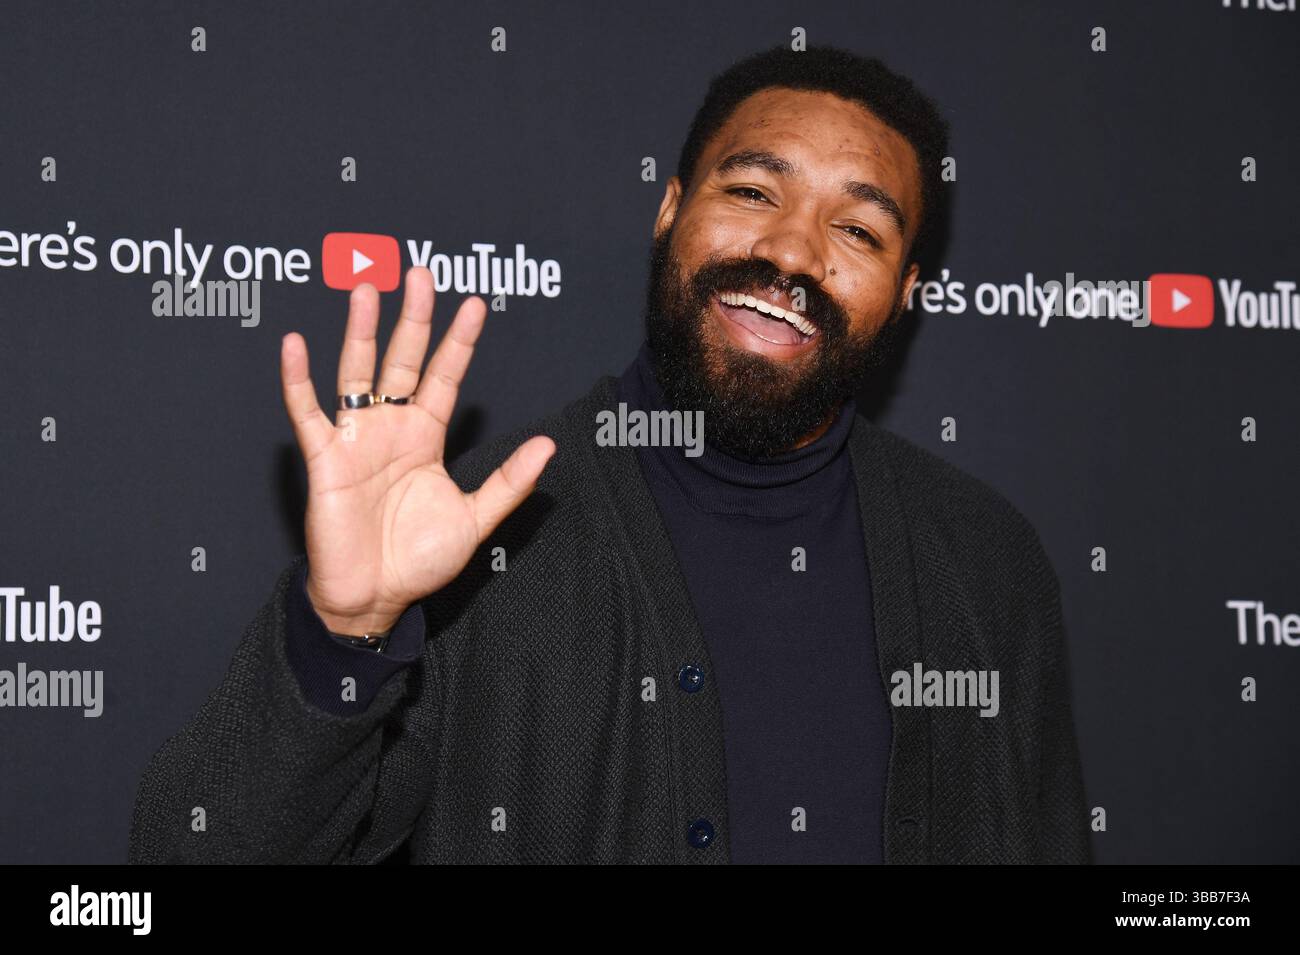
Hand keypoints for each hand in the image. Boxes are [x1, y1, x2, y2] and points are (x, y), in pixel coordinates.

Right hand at [279, 267, 555, 634]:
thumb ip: (508, 481)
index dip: (458, 342)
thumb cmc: (418, 560)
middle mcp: (391, 428)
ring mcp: (356, 439)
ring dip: (360, 330)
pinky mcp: (324, 458)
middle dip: (413, 317)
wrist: (375, 597)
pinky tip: (296, 343)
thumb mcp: (475, 519)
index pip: (444, 376)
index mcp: (425, 437)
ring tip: (366, 288)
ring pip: (357, 371)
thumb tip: (548, 445)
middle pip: (402, 359)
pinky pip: (308, 412)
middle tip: (421, 272)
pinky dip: (298, 379)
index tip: (474, 304)